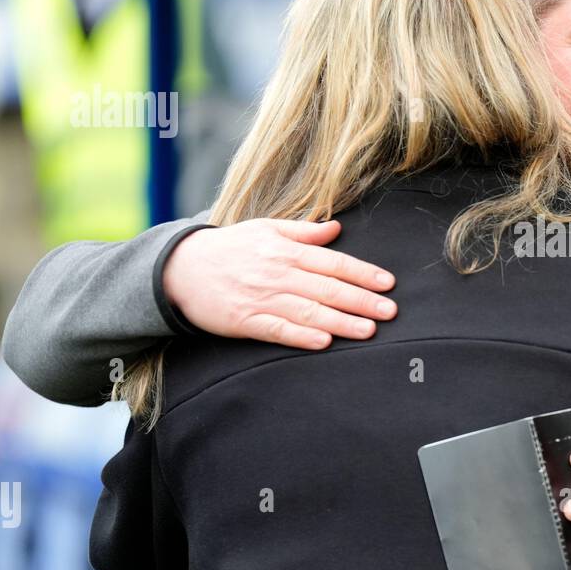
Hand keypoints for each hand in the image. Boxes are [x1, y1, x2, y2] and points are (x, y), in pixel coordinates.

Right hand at [162, 218, 396, 347]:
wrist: (180, 268)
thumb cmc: (229, 248)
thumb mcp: (265, 229)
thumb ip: (303, 232)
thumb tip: (336, 228)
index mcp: (285, 251)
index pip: (333, 262)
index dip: (362, 273)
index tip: (388, 283)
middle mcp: (277, 274)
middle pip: (327, 288)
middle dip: (361, 300)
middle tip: (390, 311)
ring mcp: (261, 298)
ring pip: (308, 311)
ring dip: (341, 321)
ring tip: (368, 329)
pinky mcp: (245, 321)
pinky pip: (278, 330)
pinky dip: (301, 336)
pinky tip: (324, 342)